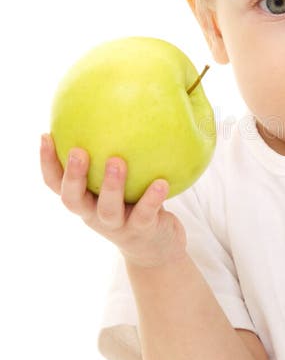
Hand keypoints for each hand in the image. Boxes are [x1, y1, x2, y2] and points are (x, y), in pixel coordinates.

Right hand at [40, 133, 187, 268]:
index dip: (47, 163)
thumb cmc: (135, 206)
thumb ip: (114, 157)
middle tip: (78, 151)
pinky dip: (152, 199)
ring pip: (107, 209)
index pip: (56, 185)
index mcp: (84, 201)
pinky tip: (162, 182)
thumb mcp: (121, 184)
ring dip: (111, 185)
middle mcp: (94, 215)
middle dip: (73, 176)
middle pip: (73, 200)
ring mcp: (117, 226)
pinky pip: (145, 214)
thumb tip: (117, 110)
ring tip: (117, 161)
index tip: (46, 136)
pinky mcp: (142, 232)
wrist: (156, 249)